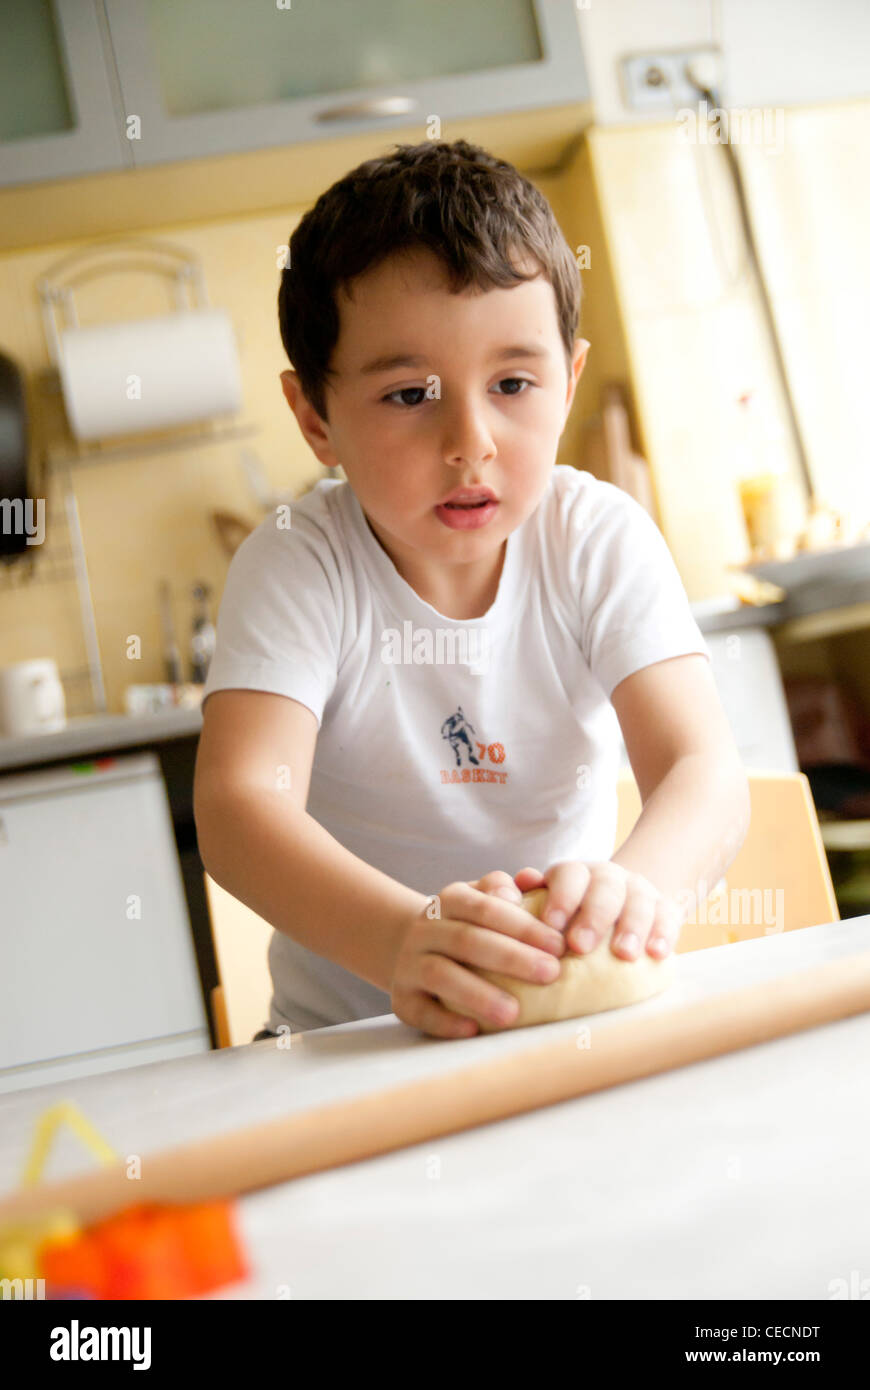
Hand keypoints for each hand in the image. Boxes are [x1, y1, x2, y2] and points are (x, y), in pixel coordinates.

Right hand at [390, 870, 566, 1038]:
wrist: (411, 948)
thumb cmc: (466, 925)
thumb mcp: (481, 899)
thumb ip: (506, 888)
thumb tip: (532, 878)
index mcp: (449, 900)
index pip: (485, 907)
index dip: (523, 925)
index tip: (558, 945)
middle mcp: (425, 929)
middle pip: (466, 940)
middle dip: (511, 958)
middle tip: (550, 974)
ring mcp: (409, 964)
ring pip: (440, 974)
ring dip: (478, 994)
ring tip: (514, 1013)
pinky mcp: (401, 999)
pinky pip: (419, 1011)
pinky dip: (445, 1022)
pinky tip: (474, 1030)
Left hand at [510, 863, 680, 960]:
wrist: (622, 904)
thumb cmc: (572, 917)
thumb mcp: (549, 906)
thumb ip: (529, 899)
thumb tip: (511, 887)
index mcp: (575, 875)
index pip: (569, 875)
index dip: (561, 898)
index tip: (551, 925)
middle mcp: (608, 878)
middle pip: (604, 887)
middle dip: (592, 916)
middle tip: (580, 945)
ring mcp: (639, 891)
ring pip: (639, 900)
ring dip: (631, 927)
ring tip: (624, 955)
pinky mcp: (665, 908)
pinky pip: (669, 916)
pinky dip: (664, 934)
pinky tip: (657, 954)